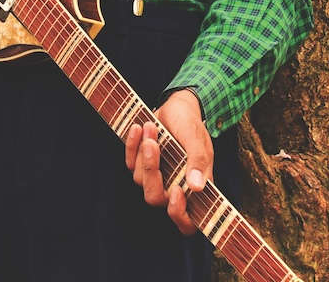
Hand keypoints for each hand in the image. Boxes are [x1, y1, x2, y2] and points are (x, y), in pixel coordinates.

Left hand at [123, 88, 212, 234]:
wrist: (178, 106)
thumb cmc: (192, 125)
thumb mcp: (198, 140)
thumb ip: (198, 162)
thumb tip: (197, 186)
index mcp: (194, 189)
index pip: (186, 222)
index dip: (179, 214)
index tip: (176, 191)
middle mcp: (174, 187)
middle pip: (154, 198)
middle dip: (151, 172)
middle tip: (153, 145)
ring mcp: (156, 177)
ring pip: (140, 179)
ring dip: (144, 151)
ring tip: (152, 126)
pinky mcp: (141, 164)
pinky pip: (130, 163)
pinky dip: (132, 145)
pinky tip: (139, 128)